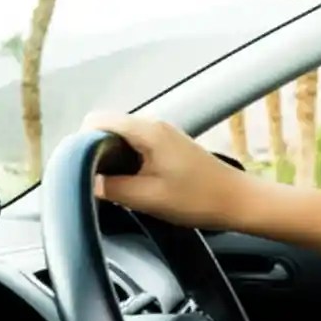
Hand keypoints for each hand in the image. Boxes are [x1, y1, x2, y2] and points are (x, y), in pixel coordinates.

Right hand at [80, 111, 251, 229]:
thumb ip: (110, 188)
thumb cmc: (200, 199)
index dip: (81, 143)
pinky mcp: (170, 147)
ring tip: (120, 187)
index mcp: (147, 130)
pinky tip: (137, 185)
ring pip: (122, 139)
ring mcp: (164, 135)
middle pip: (107, 128)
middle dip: (97, 154)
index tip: (82, 170)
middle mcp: (154, 125)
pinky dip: (130, 164)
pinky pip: (137, 148)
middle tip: (101, 183)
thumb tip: (86, 182)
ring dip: (114, 161)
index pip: (96, 120)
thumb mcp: (147, 198)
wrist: (239, 201)